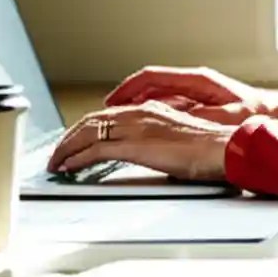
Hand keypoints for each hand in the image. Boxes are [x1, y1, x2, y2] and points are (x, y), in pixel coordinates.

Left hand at [46, 101, 235, 181]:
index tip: (75, 140)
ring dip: (67, 148)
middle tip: (58, 152)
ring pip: (88, 132)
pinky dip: (77, 158)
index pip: (108, 115)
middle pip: (93, 120)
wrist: (221, 147)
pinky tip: (68, 167)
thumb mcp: (178, 137)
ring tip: (56, 161)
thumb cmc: (208, 147)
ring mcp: (135, 127)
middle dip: (70, 137)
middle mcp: (138, 113)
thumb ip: (159, 139)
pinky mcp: (134, 145)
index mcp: (149, 109)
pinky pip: (96, 149)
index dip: (87, 127)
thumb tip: (150, 150)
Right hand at [104, 66, 266, 109]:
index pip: (151, 77)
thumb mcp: (226, 117)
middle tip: (107, 115)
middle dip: (127, 98)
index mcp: (197, 80)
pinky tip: (146, 130)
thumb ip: (199, 116)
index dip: (127, 88)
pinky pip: (170, 106)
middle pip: (150, 86)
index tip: (111, 101)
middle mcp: (194, 83)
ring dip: (139, 107)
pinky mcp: (202, 105)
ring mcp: (197, 93)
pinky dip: (154, 115)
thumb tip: (174, 119)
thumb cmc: (256, 114)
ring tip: (120, 123)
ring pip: (159, 96)